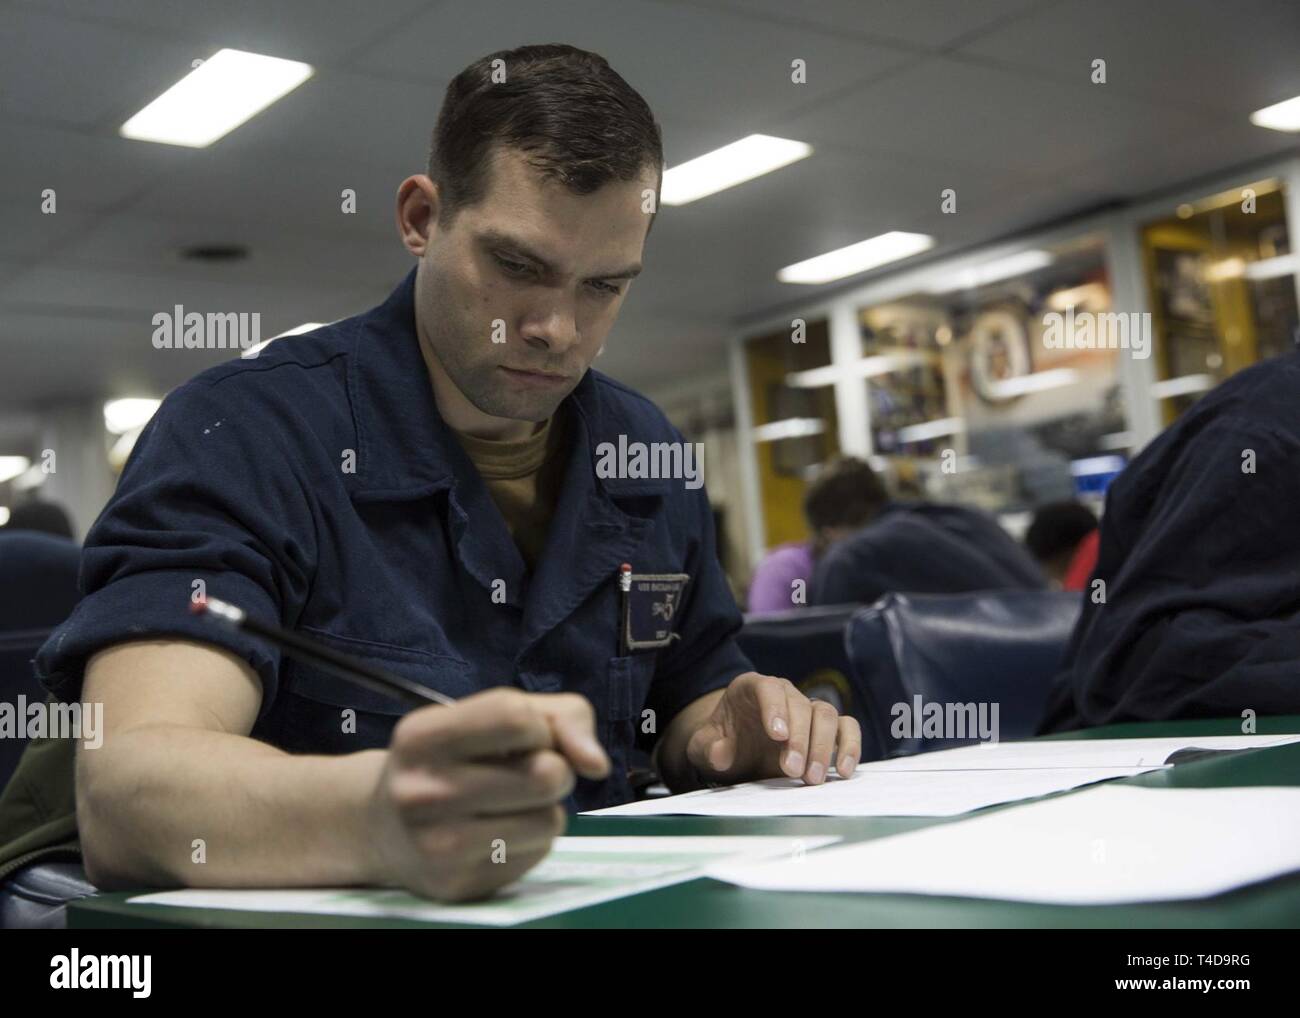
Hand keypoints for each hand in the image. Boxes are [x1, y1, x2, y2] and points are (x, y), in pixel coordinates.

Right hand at [367, 687, 608, 900]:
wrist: (383, 827)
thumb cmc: (453, 758)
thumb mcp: (490, 716)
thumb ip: (559, 717)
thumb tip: (597, 764)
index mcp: (422, 736)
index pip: (516, 716)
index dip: (539, 724)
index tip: (526, 735)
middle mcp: (422, 791)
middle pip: (546, 774)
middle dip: (554, 769)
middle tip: (526, 772)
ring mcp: (438, 845)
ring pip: (550, 819)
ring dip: (545, 808)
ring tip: (508, 803)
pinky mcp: (460, 885)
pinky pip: (538, 854)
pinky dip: (531, 840)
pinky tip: (496, 832)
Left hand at [685, 672, 859, 785]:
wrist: (736, 753)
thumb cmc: (720, 744)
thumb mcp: (702, 748)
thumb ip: (708, 748)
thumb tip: (721, 752)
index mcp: (751, 688)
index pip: (768, 688)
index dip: (775, 708)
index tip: (777, 735)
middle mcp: (784, 694)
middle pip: (800, 704)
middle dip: (799, 739)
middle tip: (793, 771)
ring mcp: (807, 709)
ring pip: (826, 714)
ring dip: (823, 747)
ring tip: (812, 779)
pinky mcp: (825, 729)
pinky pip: (846, 727)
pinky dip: (850, 746)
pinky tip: (844, 771)